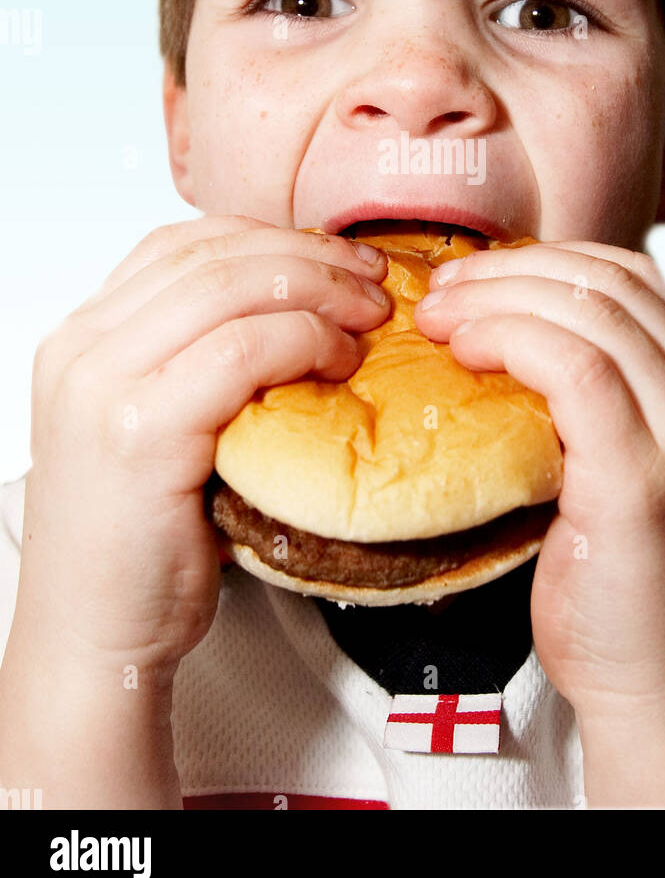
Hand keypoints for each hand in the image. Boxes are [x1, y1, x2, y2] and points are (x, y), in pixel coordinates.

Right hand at [14, 216, 389, 681]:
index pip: (183, 245)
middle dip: (308, 255)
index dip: (270, 238)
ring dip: (318, 290)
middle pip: (211, 255)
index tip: (334, 257)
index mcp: (82, 337)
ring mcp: (102, 384)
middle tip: (372, 278)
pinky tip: (339, 358)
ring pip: (231, 288)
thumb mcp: (159, 426)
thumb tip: (300, 309)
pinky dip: (305, 340)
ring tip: (369, 314)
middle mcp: (81, 348)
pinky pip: (242, 349)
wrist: (96, 639)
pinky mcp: (139, 429)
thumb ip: (198, 360)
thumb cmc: (139, 545)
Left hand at [413, 239, 664, 721]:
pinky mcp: (641, 481)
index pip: (627, 277)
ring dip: (499, 298)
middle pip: (607, 282)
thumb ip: (582, 398)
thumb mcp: (609, 463)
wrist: (658, 684)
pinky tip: (466, 352)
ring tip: (436, 317)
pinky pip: (577, 371)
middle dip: (509, 270)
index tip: (472, 279)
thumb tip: (493, 334)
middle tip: (438, 292)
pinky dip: (512, 342)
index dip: (543, 261)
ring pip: (591, 313)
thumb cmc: (618, 582)